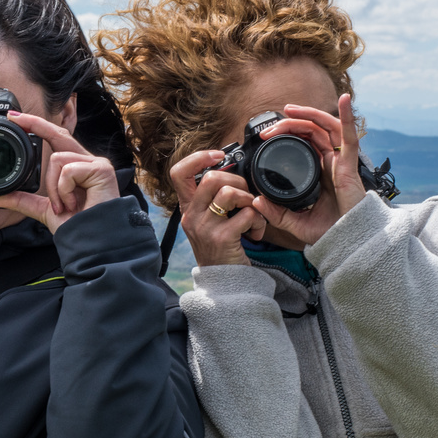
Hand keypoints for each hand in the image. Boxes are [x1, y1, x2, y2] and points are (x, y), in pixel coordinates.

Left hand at [0, 111, 120, 233]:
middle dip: (35, 124)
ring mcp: (96, 163)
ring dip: (53, 187)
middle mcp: (88, 161)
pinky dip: (64, 190)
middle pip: (59, 134)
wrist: (94, 243)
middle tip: (13, 118)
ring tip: (64, 205)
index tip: (16, 118)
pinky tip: (73, 204)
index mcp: (76, 167)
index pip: (56, 139)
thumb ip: (23, 201)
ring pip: (57, 159)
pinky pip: (68, 170)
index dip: (37, 126)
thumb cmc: (78, 226)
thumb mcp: (44, 210)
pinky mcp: (101, 169)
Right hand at [170, 149, 266, 266]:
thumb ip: (212, 198)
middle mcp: (191, 216)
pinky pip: (247, 213)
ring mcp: (205, 227)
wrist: (222, 282)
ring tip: (253, 215)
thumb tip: (231, 170)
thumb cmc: (220, 247)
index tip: (218, 156)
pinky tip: (256, 232)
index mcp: (187, 208)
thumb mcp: (208, 221)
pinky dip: (258, 220)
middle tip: (245, 197)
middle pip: (211, 178)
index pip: (178, 173)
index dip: (198, 158)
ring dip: (249, 200)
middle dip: (237, 181)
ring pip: (229, 193)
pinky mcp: (222, 238)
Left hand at [249, 93, 365, 247]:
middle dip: (291, 123)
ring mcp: (340, 161)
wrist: (348, 242)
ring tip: (290, 109)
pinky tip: (344, 100)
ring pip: (326, 127)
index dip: (287, 134)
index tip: (266, 137)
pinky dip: (348, 116)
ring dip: (309, 114)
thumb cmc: (329, 231)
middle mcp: (329, 162)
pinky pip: (350, 136)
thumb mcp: (294, 222)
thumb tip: (256, 201)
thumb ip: (276, 213)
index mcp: (318, 171)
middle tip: (270, 126)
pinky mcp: (349, 165)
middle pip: (311, 131)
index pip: (303, 142)